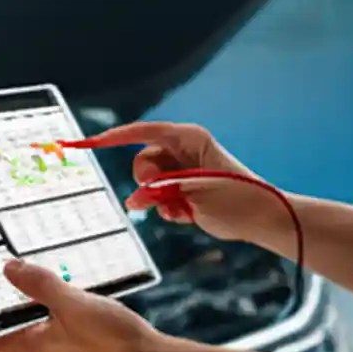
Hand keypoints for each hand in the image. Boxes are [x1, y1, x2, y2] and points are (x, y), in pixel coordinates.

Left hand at [0, 259, 157, 351]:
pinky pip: (40, 318)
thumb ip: (39, 284)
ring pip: (17, 322)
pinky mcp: (66, 337)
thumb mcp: (71, 303)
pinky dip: (35, 298)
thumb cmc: (110, 338)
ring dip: (10, 297)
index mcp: (26, 347)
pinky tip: (48, 278)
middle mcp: (33, 350)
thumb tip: (7, 268)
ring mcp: (49, 345)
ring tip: (11, 268)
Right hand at [83, 121, 282, 243]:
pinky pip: (158, 197)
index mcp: (189, 139)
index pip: (142, 132)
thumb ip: (161, 191)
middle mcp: (183, 150)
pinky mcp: (182, 188)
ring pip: (148, 182)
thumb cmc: (238, 198)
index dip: (114, 137)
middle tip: (169, 195)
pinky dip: (166, 208)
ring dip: (158, 199)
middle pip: (142, 161)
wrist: (262, 219)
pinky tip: (186, 214)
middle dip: (148, 182)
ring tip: (182, 209)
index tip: (90, 142)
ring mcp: (182, 169)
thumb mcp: (196, 191)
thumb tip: (133, 200)